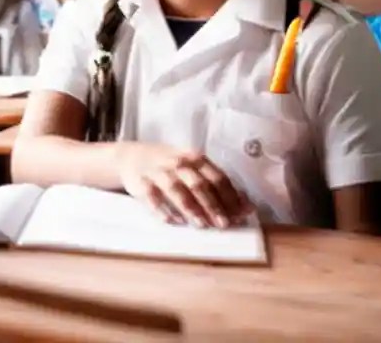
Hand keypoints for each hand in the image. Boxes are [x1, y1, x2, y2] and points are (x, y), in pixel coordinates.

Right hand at [116, 143, 251, 227]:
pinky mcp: (141, 182)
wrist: (132, 157)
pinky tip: (172, 220)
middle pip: (199, 184)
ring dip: (190, 207)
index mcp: (195, 159)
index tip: (240, 215)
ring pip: (176, 189)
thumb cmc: (171, 166)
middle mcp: (178, 163)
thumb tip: (247, 207)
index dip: (230, 196)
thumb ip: (218, 185)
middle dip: (213, 205)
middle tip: (223, 224)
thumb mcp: (194, 169)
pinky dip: (162, 208)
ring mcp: (158, 172)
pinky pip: (151, 196)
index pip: (217, 177)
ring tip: (201, 224)